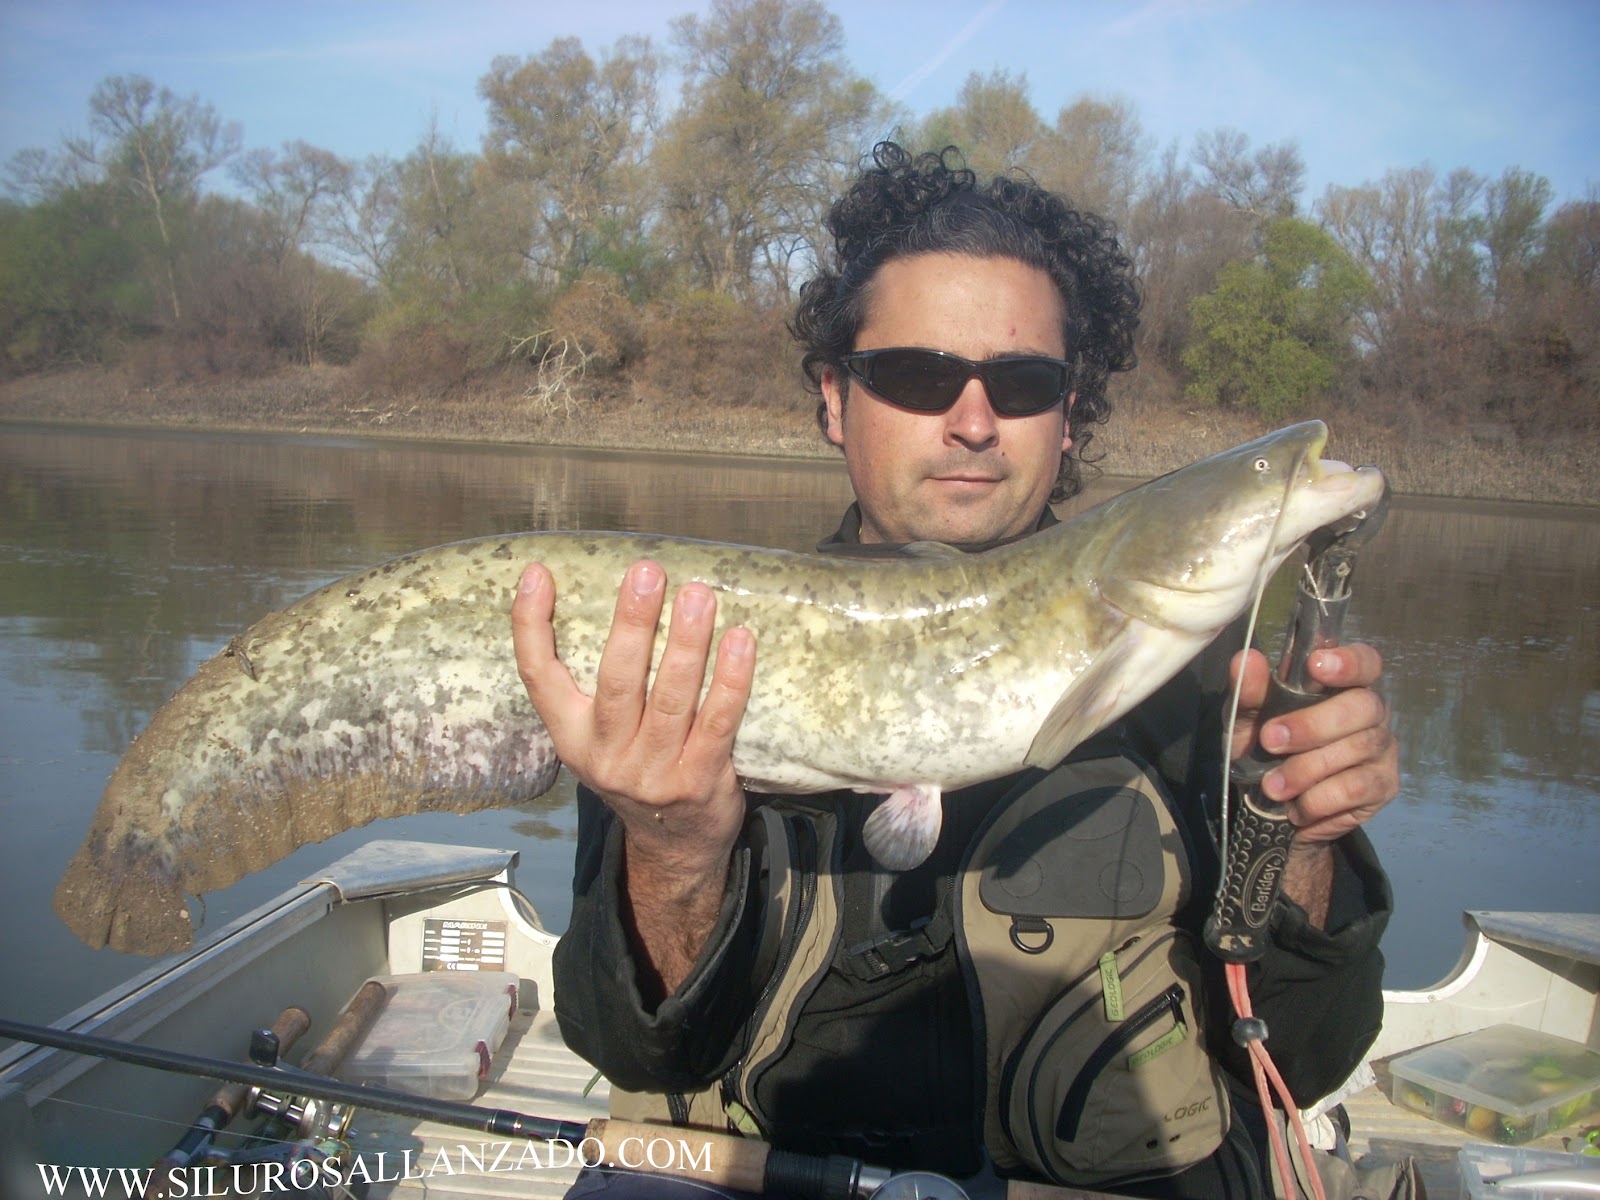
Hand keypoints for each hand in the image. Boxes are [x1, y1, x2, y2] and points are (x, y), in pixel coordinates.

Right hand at [511, 559, 754, 873]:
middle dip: (631, 623)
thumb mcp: (602, 737)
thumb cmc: (639, 770)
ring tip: (698, 595)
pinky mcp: (699, 782)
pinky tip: (741, 641)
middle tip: (646, 573)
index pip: (538, 677)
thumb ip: (602, 683)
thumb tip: (624, 599)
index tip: (537, 574)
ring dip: (687, 642)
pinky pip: (717, 722)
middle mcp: (605, 755)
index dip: (531, 626)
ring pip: (671, 698)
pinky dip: (730, 680)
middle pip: (616, 681)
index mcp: (572, 737)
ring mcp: (652, 773)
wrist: (673, 849)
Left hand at [1228, 643, 1397, 845]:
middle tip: (1271, 741)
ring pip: (1357, 749)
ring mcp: (1383, 748)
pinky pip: (1355, 788)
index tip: (1317, 666)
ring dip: (1306, 769)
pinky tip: (1298, 807)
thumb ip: (1249, 691)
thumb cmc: (1265, 748)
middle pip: (1362, 706)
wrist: (1270, 806)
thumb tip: (1246, 659)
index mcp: (1343, 685)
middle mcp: (1372, 712)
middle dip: (1312, 725)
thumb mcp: (1247, 721)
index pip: (1365, 662)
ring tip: (1273, 786)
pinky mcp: (1384, 785)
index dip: (1348, 662)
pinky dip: (1318, 799)